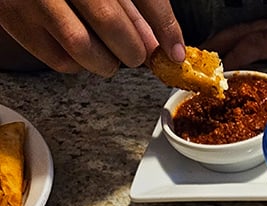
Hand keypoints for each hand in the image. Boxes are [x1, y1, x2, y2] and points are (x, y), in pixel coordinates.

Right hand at [0, 0, 184, 74]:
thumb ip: (132, 6)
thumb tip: (159, 44)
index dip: (164, 25)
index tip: (176, 53)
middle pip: (109, 20)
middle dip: (132, 48)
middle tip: (136, 53)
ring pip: (83, 47)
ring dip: (107, 61)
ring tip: (108, 53)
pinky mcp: (16, 21)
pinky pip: (60, 60)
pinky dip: (80, 64)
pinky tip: (82, 50)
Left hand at [205, 0, 266, 68]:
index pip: (254, 31)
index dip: (234, 41)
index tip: (221, 54)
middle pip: (237, 31)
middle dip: (216, 45)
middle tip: (199, 62)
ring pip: (237, 38)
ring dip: (217, 54)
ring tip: (200, 72)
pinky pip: (250, 49)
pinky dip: (234, 61)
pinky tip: (222, 73)